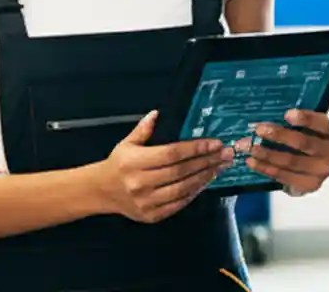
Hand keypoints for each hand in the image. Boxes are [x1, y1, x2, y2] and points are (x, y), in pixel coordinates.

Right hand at [95, 110, 234, 222]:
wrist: (102, 191)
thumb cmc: (118, 164)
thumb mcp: (127, 143)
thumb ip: (143, 129)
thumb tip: (158, 113)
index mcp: (134, 162)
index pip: (171, 153)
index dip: (194, 148)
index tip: (214, 143)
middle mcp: (140, 183)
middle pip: (180, 171)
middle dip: (206, 161)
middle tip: (226, 154)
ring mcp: (146, 202)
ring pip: (182, 189)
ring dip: (204, 177)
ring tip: (219, 167)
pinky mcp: (152, 216)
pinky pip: (178, 204)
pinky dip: (194, 193)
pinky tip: (205, 182)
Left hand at [247, 108, 328, 196]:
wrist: (312, 165)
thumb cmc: (306, 137)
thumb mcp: (305, 125)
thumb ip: (292, 120)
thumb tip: (264, 117)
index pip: (321, 124)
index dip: (305, 119)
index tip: (287, 115)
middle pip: (304, 143)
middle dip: (280, 135)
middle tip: (260, 130)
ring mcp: (322, 172)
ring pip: (292, 162)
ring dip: (268, 154)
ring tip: (250, 147)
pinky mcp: (310, 185)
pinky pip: (285, 177)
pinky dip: (266, 169)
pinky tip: (252, 162)